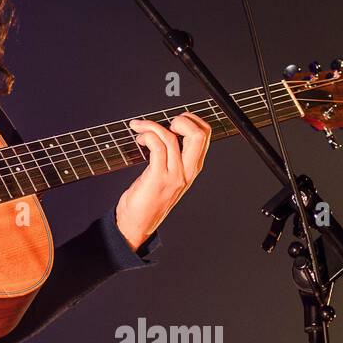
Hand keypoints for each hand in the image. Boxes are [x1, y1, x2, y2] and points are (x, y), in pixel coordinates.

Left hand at [114, 112, 211, 250]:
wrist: (137, 223)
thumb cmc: (148, 198)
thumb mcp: (168, 175)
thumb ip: (172, 156)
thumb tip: (165, 130)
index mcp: (192, 168)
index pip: (205, 135)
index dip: (191, 120)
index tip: (173, 121)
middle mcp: (187, 171)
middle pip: (199, 134)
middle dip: (182, 119)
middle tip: (165, 123)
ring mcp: (174, 175)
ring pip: (172, 138)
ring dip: (152, 126)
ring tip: (140, 129)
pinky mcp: (158, 178)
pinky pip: (156, 146)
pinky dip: (147, 136)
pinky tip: (140, 139)